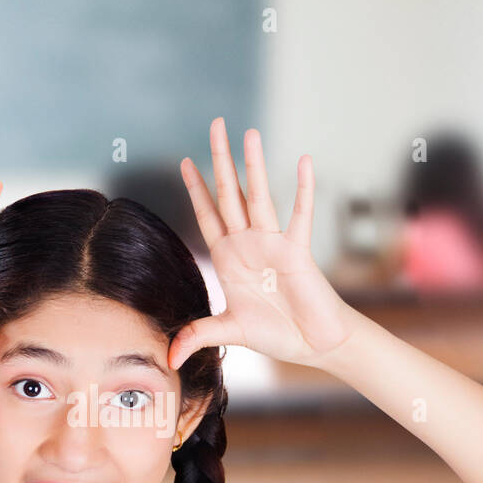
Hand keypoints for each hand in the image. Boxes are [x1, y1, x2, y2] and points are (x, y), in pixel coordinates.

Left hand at [169, 118, 356, 370]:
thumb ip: (198, 336)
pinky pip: (301, 215)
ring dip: (253, 165)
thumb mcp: (229, 333)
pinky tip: (305, 162)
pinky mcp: (298, 251)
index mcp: (229, 258)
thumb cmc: (277, 334)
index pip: (208, 215)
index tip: (186, 162)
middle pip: (230, 194)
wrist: (313, 344)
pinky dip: (304, 189)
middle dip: (221, 160)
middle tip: (216, 125)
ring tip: (249, 133)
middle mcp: (249, 244)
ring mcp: (273, 243)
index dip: (197, 190)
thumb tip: (169, 358)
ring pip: (259, 196)